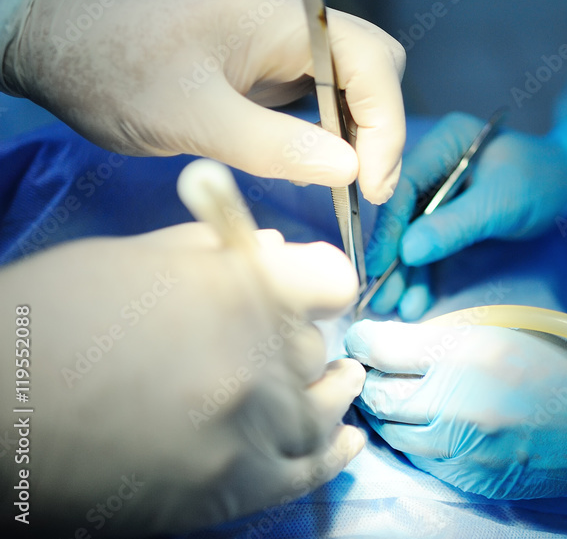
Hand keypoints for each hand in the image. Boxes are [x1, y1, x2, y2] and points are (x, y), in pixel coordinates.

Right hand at [0, 224, 365, 533]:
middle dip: (300, 336)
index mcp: (228, 287)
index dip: (320, 281)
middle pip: (313, 345)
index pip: (329, 281)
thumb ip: (212, 250)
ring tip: (341, 379)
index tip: (313, 287)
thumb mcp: (126, 261)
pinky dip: (333, 453)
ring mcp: (241, 428)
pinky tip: (347, 437)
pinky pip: (305, 471)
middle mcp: (249, 357)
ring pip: (318, 407)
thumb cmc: (46, 323)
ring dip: (330, 391)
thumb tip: (277, 249)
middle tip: (285, 338)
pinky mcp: (226, 490)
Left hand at [5, 0, 404, 202]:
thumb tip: (350, 172)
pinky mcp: (266, 71)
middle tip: (366, 187)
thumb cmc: (119, 74)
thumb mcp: (191, 118)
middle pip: (374, 66)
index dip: (385, 124)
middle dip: (381, 126)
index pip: (371, 62)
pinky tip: (318, 167)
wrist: (63, 50)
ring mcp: (280, 48)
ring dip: (360, 133)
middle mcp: (291, 28)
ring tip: (349, 187)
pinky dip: (333, 134)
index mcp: (282, 21)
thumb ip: (272, 145)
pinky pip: (321, 98)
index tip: (371, 184)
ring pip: (352, 84)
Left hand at [345, 319, 566, 523]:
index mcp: (467, 354)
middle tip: (372, 366)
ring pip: (390, 432)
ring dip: (388, 412)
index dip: (363, 340)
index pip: (381, 347)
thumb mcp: (506, 330)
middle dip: (367, 378)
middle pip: (375, 394)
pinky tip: (431, 422)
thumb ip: (445, 337)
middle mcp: (456, 404)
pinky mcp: (469, 479)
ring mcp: (461, 449)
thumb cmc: (566, 365)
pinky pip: (420, 458)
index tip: (363, 337)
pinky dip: (416, 439)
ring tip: (401, 394)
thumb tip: (392, 342)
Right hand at [365, 113, 566, 318]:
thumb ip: (455, 225)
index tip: (379, 266)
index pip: (403, 185)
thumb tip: (407, 251)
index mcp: (445, 142)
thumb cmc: (544, 183)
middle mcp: (434, 163)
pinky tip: (416, 300)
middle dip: (393, 257)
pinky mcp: (448, 214)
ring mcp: (439, 189)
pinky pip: (429, 244)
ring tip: (396, 307)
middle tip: (380, 298)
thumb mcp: (501, 203)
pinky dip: (423, 272)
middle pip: (402, 212)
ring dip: (405, 272)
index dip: (389, 228)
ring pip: (412, 233)